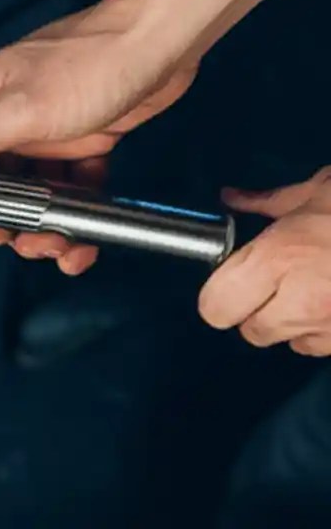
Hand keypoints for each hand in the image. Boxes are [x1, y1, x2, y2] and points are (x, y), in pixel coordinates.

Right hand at [0, 6, 198, 273]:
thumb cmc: (90, 64)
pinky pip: (70, 185)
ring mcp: (43, 129)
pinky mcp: (80, 138)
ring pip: (35, 192)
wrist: (163, 41)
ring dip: (52, 225)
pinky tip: (91, 230)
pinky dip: (80, 210)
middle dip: (19, 223)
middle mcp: (3, 115)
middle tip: (43, 245)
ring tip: (71, 246)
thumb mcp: (20, 112)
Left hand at [199, 168, 330, 355]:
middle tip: (274, 282)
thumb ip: (267, 202)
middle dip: (256, 310)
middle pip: (251, 331)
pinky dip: (325, 329)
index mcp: (279, 258)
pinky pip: (324, 345)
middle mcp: (301, 299)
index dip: (218, 295)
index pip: (215, 305)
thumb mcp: (318, 190)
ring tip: (316, 285)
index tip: (229, 278)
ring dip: (293, 322)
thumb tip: (232, 198)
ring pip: (290, 342)